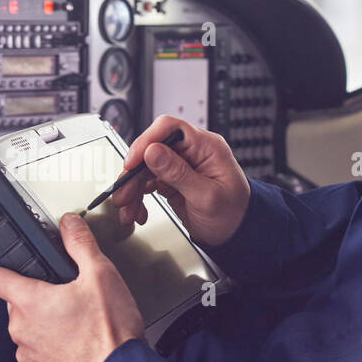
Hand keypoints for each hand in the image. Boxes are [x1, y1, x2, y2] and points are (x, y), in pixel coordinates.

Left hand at [0, 212, 143, 361]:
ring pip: (29, 330)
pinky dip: (53, 349)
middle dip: (37, 296)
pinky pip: (39, 355)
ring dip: (46, 324)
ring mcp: (28, 357)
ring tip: (78, 324)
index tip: (7, 266)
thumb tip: (68, 223)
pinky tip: (78, 345)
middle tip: (67, 296)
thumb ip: (80, 243)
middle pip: (16, 303)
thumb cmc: (111, 335)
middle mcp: (21, 331)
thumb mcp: (101, 275)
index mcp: (28, 302)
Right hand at [109, 115, 249, 246]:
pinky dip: (138, 196)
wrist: (237, 233)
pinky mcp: (171, 180)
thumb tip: (153, 151)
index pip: (169, 128)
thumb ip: (179, 173)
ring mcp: (180, 166)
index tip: (132, 162)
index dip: (146, 141)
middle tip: (124, 193)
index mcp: (206, 147)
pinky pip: (147, 182)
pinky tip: (138, 210)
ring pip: (145, 167)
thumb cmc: (233, 213)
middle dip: (133, 173)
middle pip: (151, 150)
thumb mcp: (206, 196)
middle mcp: (191, 152)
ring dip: (132, 188)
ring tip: (128, 209)